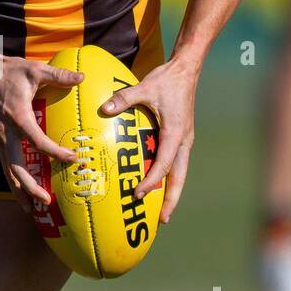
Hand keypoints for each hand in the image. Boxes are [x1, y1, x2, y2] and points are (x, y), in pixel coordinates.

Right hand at [0, 54, 84, 211]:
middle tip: (46, 201)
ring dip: (19, 190)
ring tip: (32, 209)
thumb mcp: (35, 69)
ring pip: (7, 170)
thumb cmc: (10, 70)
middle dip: (30, 186)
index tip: (73, 158)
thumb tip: (82, 77)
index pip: (37, 141)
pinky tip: (24, 192)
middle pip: (15, 167)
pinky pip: (6, 164)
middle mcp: (5, 133)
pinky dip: (14, 180)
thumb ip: (58, 75)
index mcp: (17, 117)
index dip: (55, 152)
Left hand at [100, 55, 199, 223]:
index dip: (150, 181)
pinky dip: (169, 177)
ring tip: (162, 212)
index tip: (137, 194)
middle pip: (178, 177)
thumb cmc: (166, 80)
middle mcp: (183, 140)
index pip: (163, 164)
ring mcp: (184, 140)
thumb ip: (123, 98)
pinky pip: (176, 163)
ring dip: (171, 191)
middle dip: (170, 199)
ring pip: (180, 172)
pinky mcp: (182, 136)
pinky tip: (158, 185)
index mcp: (175, 133)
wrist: (186, 70)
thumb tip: (104, 109)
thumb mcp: (144, 87)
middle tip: (162, 220)